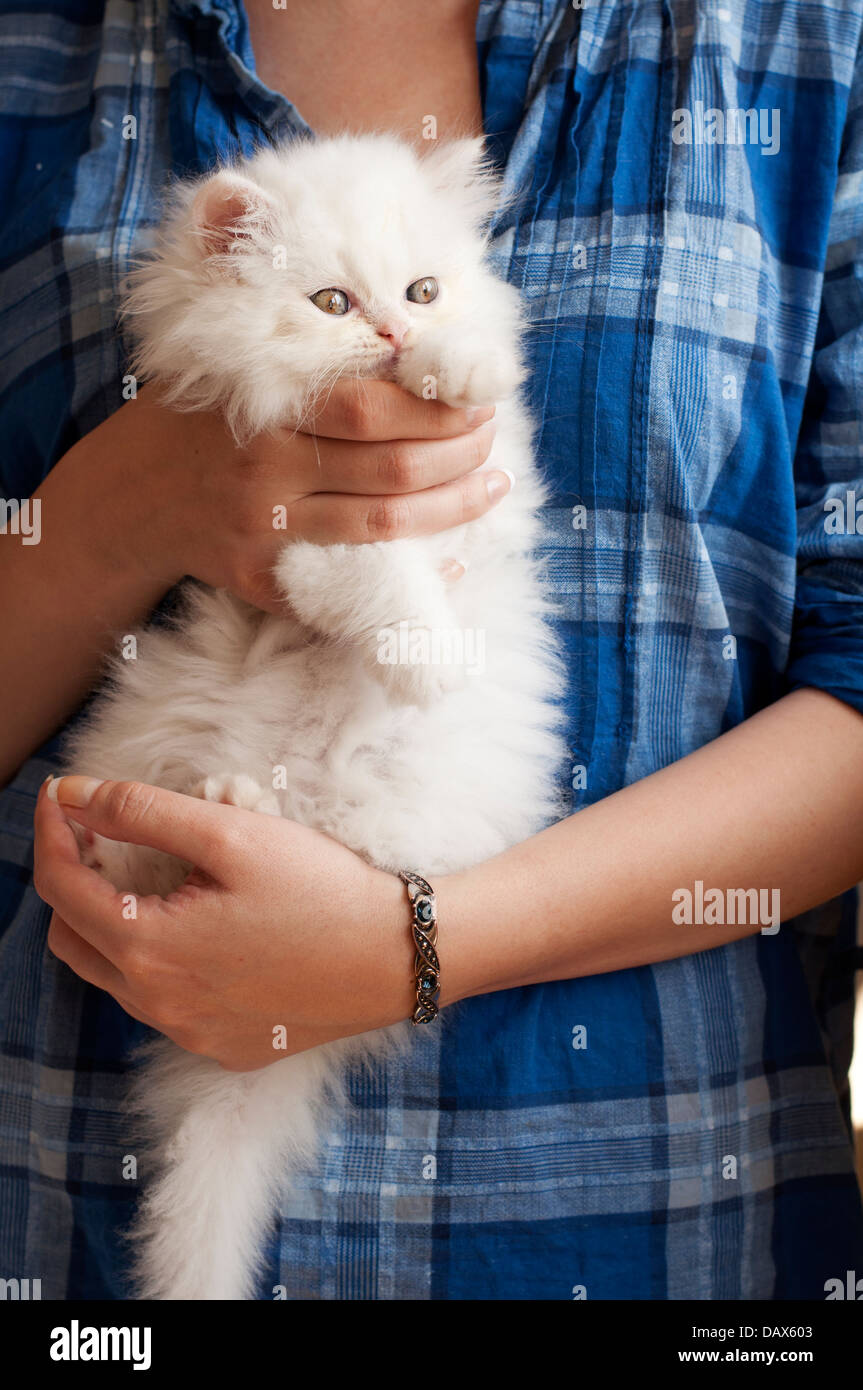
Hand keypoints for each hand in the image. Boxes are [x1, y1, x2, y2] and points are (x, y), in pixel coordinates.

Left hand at [33, 775, 422, 1069]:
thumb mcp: (230, 833)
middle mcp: (157, 1004)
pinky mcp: (223, 1046)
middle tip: (98, 832)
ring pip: (113, 974)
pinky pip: (162, 1003)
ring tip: (144, 874)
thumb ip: (142, 811)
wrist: (400, 958)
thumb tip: (74, 797)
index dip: (53, 831)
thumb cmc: (322, 891)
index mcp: (149, 948)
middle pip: (71, 936)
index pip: (60, 886)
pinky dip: (154, 959)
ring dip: (109, 920)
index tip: (61, 794)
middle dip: (70, 878)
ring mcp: (189, 1033)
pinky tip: (195, 926)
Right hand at [128, 382, 503, 612]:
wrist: (129, 498)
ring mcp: (266, 534)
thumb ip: (307, 357)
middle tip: (491, 440)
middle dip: (459, 454)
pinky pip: (350, 587)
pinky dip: (410, 578)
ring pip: (383, 527)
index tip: (477, 398)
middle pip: (392, 469)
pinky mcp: (263, 581)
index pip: (374, 408)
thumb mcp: (234, 369)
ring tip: (492, 487)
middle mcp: (267, 474)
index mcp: (267, 412)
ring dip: (453, 508)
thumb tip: (408, 341)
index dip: (438, 407)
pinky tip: (451, 562)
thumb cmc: (200, 421)